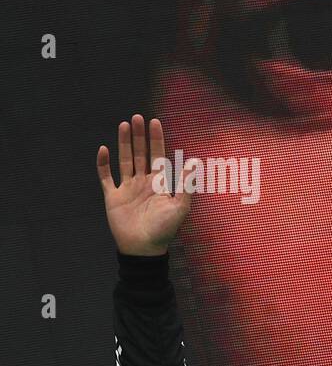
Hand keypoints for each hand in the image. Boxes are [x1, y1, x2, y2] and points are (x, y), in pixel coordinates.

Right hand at [96, 115, 194, 255]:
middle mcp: (143, 182)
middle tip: (137, 117)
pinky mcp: (112, 197)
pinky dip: (103, 164)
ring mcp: (127, 188)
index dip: (156, 139)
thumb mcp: (180, 205)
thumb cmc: (165, 229)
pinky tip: (103, 149)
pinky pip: (106, 177)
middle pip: (140, 154)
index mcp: (159, 183)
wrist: (144, 248)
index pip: (158, 155)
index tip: (155, 121)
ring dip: (123, 143)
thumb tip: (195, 161)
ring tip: (124, 125)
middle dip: (139, 136)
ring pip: (124, 160)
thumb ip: (186, 183)